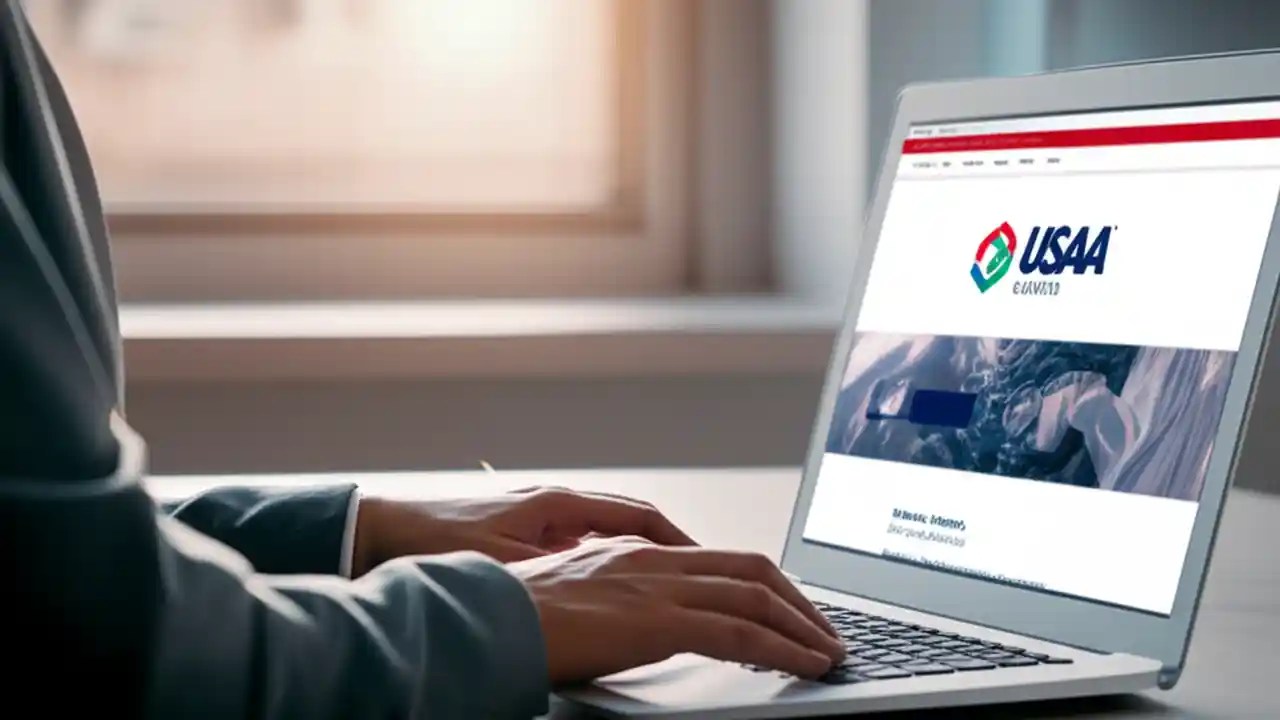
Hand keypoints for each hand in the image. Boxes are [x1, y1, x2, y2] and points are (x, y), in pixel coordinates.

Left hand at [352, 487, 696, 574]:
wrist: (384, 530)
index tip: (703, 560)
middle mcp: (552, 503)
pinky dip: (608, 557)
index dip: (675, 539)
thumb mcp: (501, 565)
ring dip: (640, 550)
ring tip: (668, 578)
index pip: (636, 516)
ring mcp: (538, 515)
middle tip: (703, 570)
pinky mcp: (522, 530)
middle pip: (630, 519)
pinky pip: (582, 540)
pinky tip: (612, 583)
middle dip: (669, 543)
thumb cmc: (437, 540)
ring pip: (607, 529)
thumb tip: (597, 584)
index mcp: (555, 504)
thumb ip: (552, 573)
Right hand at [509, 536, 844, 683]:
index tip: (790, 610)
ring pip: (756, 596)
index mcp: (637, 552)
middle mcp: (655, 559)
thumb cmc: (518, 616)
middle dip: (798, 601)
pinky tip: (805, 665)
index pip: (721, 560)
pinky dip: (783, 647)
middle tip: (824, 632)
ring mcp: (658, 586)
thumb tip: (642, 626)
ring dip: (802, 627)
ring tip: (828, 653)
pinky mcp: (657, 620)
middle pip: (752, 568)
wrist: (485, 619)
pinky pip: (739, 632)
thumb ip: (620, 604)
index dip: (766, 584)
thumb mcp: (579, 599)